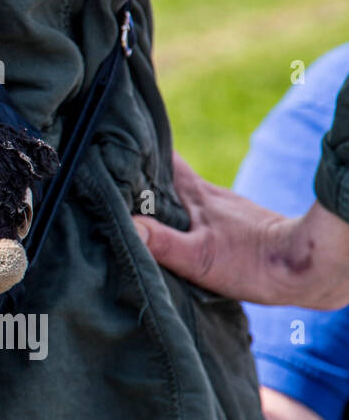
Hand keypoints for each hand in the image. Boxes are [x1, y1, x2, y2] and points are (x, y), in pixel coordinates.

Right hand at [132, 152, 348, 309]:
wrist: (309, 269)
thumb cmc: (255, 263)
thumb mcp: (200, 258)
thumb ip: (161, 242)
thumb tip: (125, 224)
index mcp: (195, 193)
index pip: (160, 159)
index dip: (136, 152)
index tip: (110, 150)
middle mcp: (208, 194)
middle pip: (167, 177)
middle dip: (141, 177)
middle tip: (112, 180)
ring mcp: (225, 208)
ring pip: (183, 194)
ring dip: (161, 198)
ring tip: (134, 207)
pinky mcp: (237, 224)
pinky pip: (198, 211)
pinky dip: (181, 213)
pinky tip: (176, 230)